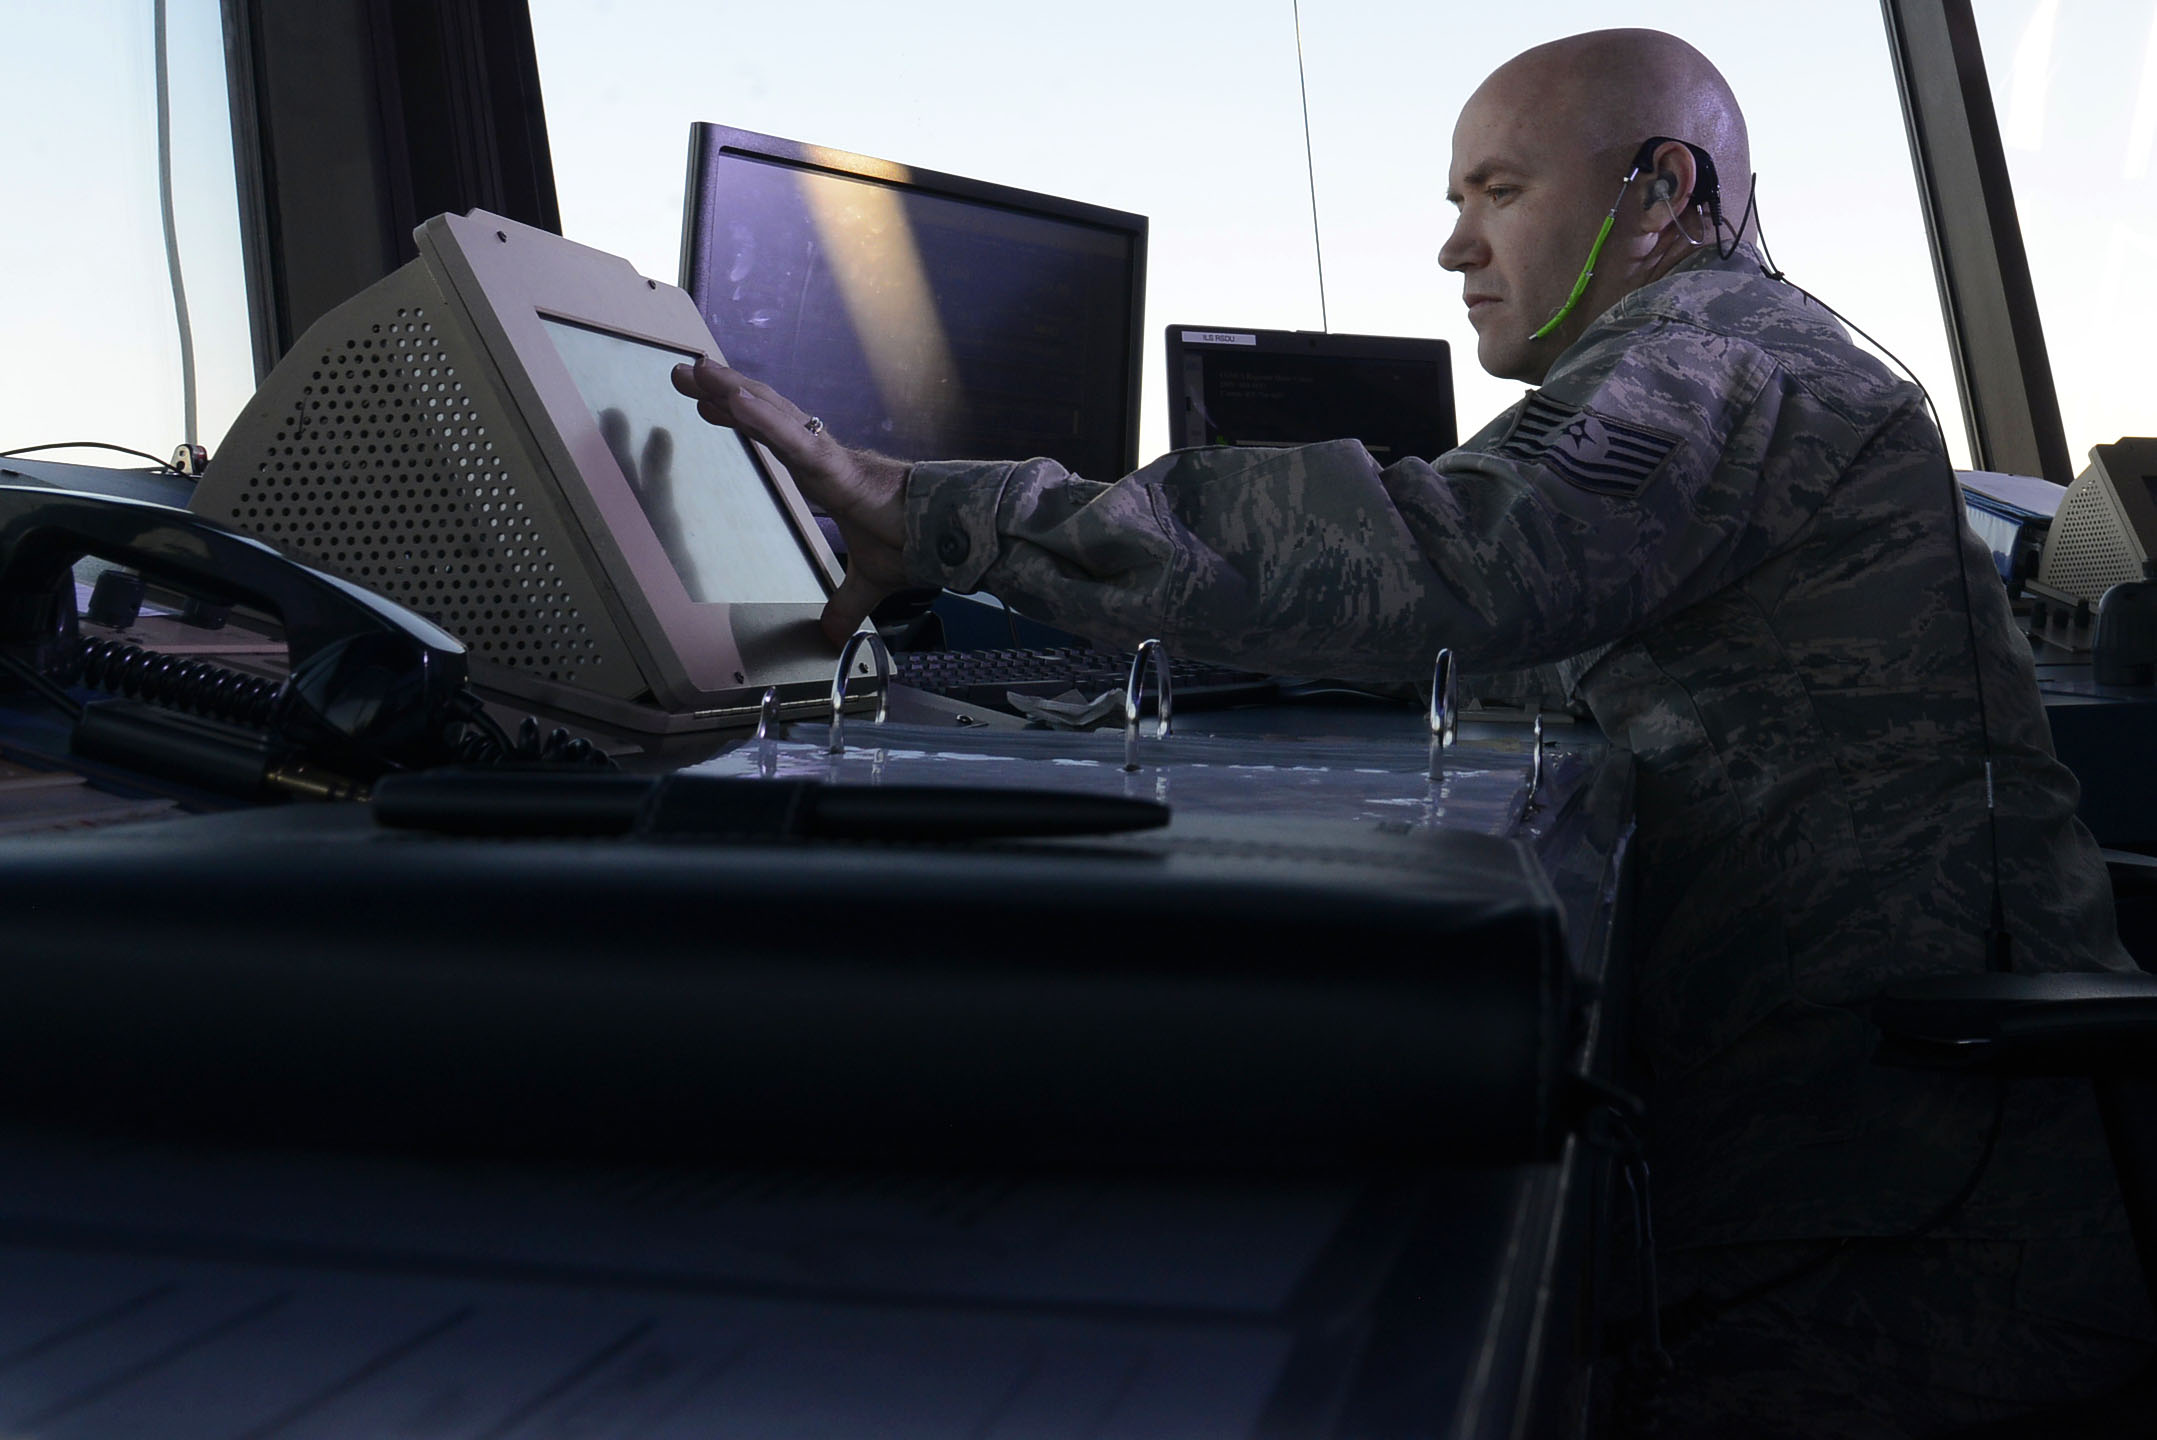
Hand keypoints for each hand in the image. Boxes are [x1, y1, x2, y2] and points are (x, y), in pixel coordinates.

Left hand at [670, 357, 909, 643]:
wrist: (950, 536)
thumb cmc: (916, 541)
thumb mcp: (869, 581)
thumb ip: (845, 605)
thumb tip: (830, 637)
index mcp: (825, 475)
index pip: (773, 439)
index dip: (742, 420)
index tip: (708, 404)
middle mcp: (821, 456)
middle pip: (763, 415)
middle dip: (722, 393)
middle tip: (683, 373)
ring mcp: (827, 457)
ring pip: (771, 416)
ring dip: (731, 392)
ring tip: (696, 371)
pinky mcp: (837, 468)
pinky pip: (793, 440)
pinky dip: (763, 420)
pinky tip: (734, 400)